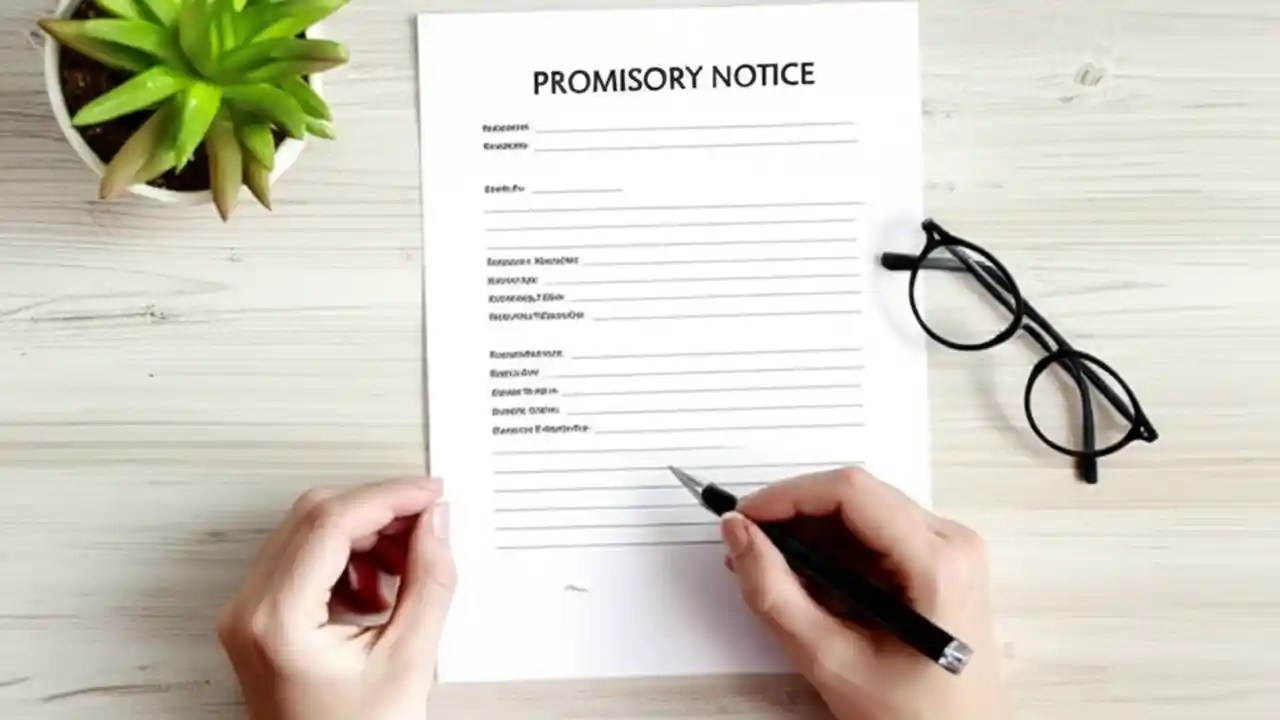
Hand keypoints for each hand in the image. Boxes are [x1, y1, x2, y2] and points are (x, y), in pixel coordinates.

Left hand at [217, 479, 454, 719]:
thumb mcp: (408, 661)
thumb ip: (429, 582)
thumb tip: (434, 524)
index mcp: (275, 621)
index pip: (330, 524)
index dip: (388, 498)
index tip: (430, 493)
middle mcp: (248, 610)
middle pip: (314, 517)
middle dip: (379, 513)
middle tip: (428, 524)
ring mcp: (248, 614)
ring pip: (309, 533)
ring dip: (365, 537)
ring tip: (407, 571)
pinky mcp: (260, 619)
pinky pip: (304, 560)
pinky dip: (348, 560)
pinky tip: (380, 592)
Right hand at [720, 468, 1006, 719]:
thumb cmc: (916, 717)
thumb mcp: (832, 660)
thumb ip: (776, 594)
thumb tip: (739, 534)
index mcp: (937, 563)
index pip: (851, 492)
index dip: (788, 495)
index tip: (745, 517)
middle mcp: (952, 542)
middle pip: (856, 496)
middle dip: (794, 514)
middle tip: (747, 544)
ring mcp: (949, 549)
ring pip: (862, 511)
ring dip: (810, 531)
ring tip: (769, 568)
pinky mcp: (938, 561)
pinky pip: (875, 533)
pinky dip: (832, 549)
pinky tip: (804, 581)